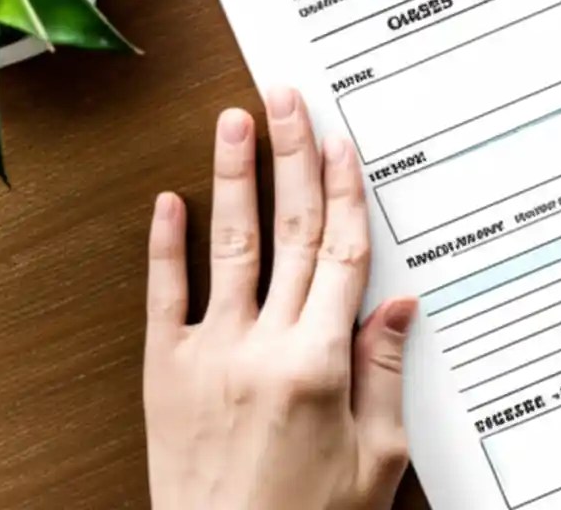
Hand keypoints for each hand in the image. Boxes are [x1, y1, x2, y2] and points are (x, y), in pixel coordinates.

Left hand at [143, 88, 416, 509]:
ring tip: (235, 122)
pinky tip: (170, 200)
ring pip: (230, 247)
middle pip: (290, 233)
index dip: (344, 193)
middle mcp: (262, 346)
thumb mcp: (375, 458)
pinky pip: (163, 296)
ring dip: (234, 178)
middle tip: (288, 102)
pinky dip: (164, 246)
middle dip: (292, 158)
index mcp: (321, 365)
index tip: (342, 145)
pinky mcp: (163, 374)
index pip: (341, 256)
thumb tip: (398, 305)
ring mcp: (208, 354)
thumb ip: (384, 372)